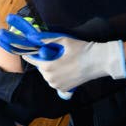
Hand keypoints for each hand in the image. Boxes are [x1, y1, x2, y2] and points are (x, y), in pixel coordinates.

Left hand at [0, 15, 125, 94]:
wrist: (99, 61)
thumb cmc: (81, 48)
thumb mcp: (62, 40)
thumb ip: (45, 39)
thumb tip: (31, 36)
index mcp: (47, 67)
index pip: (31, 59)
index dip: (29, 52)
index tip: (27, 48)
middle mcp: (49, 78)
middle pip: (40, 66)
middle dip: (44, 59)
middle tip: (55, 52)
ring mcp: (56, 85)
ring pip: (47, 74)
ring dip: (51, 67)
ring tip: (63, 59)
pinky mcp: (63, 89)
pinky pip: (54, 80)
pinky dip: (57, 75)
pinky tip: (66, 68)